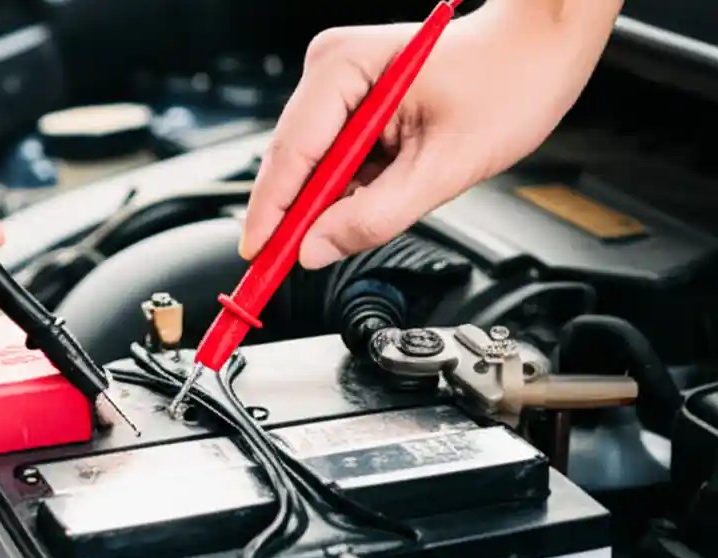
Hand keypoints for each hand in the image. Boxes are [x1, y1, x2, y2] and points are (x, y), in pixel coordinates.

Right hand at [242, 1, 619, 268]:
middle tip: (283, 268)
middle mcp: (331, 67)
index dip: (270, 213)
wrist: (538, 50)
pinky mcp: (350, 100)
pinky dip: (345, 187)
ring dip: (327, 201)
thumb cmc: (508, 82)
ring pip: (311, 164)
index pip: (290, 153)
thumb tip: (316, 250)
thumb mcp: (444, 166)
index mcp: (345, 68)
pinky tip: (376, 193)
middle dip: (293, 215)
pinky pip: (332, 157)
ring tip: (367, 217)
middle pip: (291, 160)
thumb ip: (374, 216)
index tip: (256, 258)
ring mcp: (337, 82)